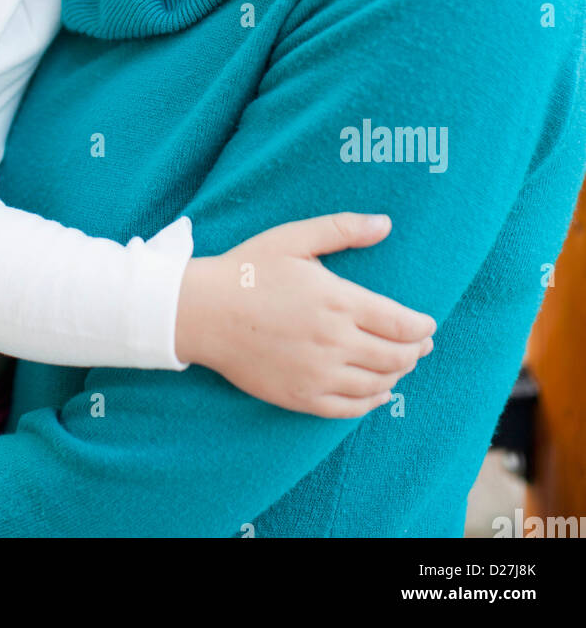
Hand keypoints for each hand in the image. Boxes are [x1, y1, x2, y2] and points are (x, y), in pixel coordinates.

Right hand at [174, 212, 435, 417]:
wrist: (202, 312)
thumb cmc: (247, 270)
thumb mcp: (293, 238)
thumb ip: (342, 229)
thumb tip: (385, 222)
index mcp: (337, 301)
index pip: (400, 324)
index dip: (421, 327)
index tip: (428, 325)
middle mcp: (334, 342)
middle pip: (396, 356)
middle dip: (416, 351)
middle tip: (421, 345)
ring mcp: (318, 374)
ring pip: (377, 384)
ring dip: (398, 375)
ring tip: (401, 364)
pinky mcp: (300, 396)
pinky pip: (349, 408)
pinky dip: (372, 402)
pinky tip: (378, 393)